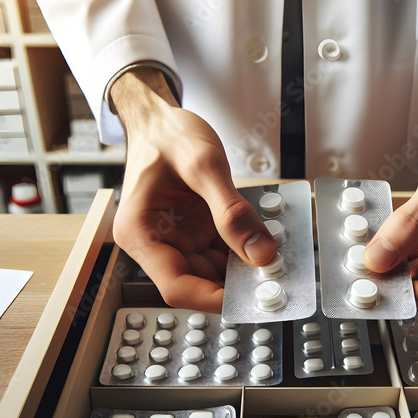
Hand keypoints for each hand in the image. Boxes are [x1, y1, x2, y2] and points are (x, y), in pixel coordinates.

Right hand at [111, 67, 276, 311]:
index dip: (214, 298)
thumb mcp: (204, 165)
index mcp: (141, 233)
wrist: (159, 118)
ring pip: (213, 270)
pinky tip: (264, 242)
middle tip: (275, 277)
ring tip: (276, 259)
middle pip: (198, 282)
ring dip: (243, 268)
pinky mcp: (192, 232)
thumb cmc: (167, 135)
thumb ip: (231, 211)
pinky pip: (220, 251)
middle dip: (236, 283)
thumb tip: (260, 253)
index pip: (176, 286)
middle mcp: (155, 242)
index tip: (250, 297)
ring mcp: (175, 238)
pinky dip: (243, 249)